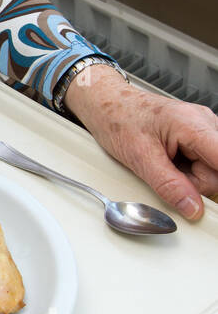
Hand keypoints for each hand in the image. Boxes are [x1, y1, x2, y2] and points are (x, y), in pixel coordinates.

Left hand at [64, 66, 217, 219]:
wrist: (107, 105)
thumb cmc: (119, 119)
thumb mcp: (140, 157)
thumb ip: (169, 185)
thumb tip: (193, 208)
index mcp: (193, 124)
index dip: (215, 180)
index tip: (203, 191)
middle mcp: (204, 123)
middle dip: (195, 183)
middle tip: (165, 173)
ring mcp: (203, 129)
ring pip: (212, 170)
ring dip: (191, 177)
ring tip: (164, 163)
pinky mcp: (197, 137)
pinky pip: (203, 164)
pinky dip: (187, 170)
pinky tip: (170, 161)